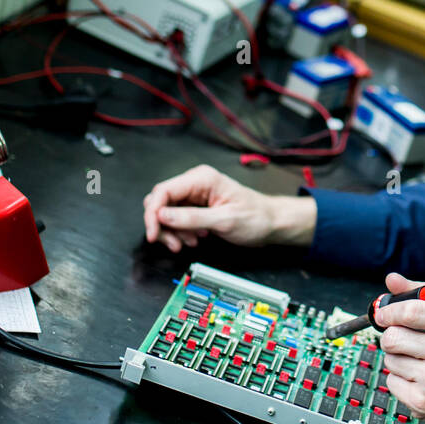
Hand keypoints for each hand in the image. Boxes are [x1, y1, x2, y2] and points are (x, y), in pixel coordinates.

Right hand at [143, 164, 303, 251]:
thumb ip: (192, 218)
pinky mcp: (196, 207)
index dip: (153, 213)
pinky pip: (177, 219)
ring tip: (189, 243)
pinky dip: (180, 232)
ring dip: (172, 231)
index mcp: (202, 178)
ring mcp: (195, 195)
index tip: (154, 233)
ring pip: (166, 213)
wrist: (271, 224)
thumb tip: (162, 216)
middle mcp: (196, 183)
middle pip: (160, 202)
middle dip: (163, 225)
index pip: (163, 191)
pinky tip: (194, 239)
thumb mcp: (224, 220)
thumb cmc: (256, 217)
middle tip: (174, 244)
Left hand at [374, 272, 424, 423]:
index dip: (391, 310)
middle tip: (403, 338)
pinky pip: (391, 381)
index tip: (385, 313)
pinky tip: (419, 379)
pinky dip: (400, 379)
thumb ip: (424, 298)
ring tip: (419, 361)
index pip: (411, 311)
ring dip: (398, 358)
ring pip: (389, 359)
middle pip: (393, 336)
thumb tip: (393, 280)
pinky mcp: (422, 402)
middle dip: (393, 335)